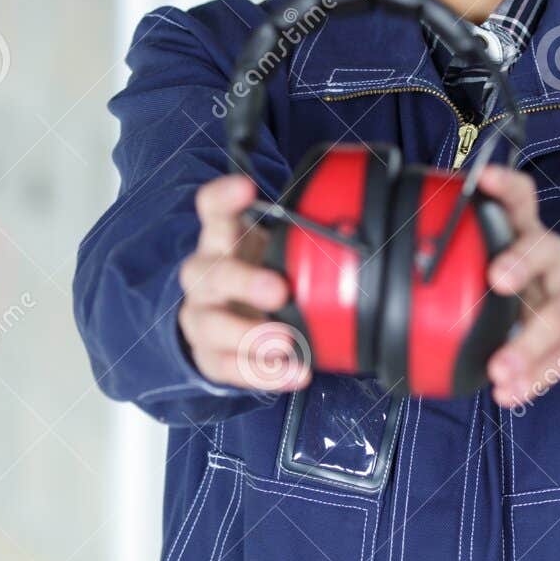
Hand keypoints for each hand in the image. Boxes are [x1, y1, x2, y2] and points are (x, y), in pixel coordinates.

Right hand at [177, 174, 312, 390]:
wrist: (224, 325)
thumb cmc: (257, 277)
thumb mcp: (271, 251)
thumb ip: (300, 243)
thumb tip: (357, 234)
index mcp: (221, 241)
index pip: (212, 210)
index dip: (224, 197)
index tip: (245, 188)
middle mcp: (205, 276)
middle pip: (213, 274)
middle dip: (246, 282)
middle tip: (279, 290)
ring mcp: (201, 316)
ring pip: (213, 325)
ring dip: (251, 335)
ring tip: (285, 342)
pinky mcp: (207, 355)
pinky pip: (228, 367)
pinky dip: (262, 373)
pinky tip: (291, 371)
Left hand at [478, 163, 559, 406]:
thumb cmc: (535, 284)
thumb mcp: (513, 260)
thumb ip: (476, 258)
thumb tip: (408, 265)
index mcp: (532, 234)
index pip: (523, 200)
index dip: (506, 186)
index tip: (483, 178)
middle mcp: (559, 257)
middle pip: (546, 251)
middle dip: (522, 263)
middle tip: (497, 279)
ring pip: (559, 316)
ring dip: (528, 345)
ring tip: (499, 368)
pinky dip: (536, 378)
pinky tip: (511, 392)